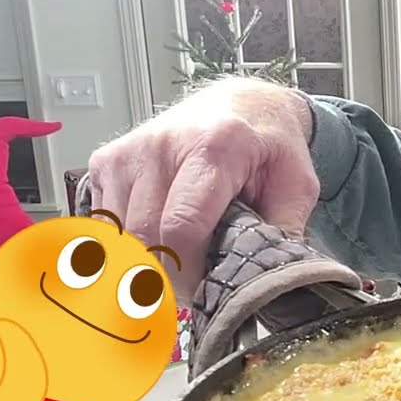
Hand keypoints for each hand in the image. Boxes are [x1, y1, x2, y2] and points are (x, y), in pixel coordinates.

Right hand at [86, 77, 319, 301]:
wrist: (240, 104)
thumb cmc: (268, 147)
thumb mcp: (297, 185)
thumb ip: (283, 232)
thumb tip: (265, 285)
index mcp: (216, 147)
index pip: (182, 226)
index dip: (187, 273)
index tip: (201, 295)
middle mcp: (163, 144)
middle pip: (144, 235)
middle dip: (165, 274)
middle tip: (190, 292)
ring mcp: (129, 151)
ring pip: (118, 234)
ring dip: (142, 261)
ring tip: (175, 265)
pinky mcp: (106, 161)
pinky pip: (104, 223)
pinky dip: (124, 243)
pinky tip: (153, 242)